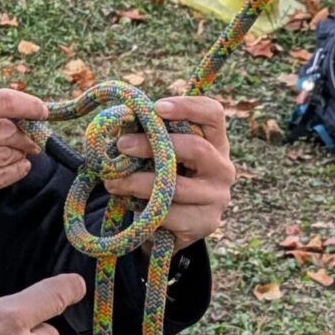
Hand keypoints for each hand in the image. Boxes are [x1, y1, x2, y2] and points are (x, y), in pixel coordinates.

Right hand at [0, 87, 46, 217]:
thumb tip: (1, 102)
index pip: (0, 101)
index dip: (29, 105)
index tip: (42, 110)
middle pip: (8, 130)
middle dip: (24, 134)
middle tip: (30, 137)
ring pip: (7, 154)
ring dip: (20, 153)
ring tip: (22, 152)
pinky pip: (0, 178)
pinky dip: (15, 171)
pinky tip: (18, 167)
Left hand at [104, 96, 233, 249]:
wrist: (167, 227)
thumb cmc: (160, 179)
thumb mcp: (158, 155)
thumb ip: (148, 137)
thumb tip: (120, 123)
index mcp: (214, 142)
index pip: (213, 114)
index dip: (188, 106)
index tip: (156, 108)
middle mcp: (222, 167)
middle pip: (195, 147)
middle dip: (152, 144)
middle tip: (121, 145)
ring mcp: (217, 197)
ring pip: (178, 186)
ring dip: (138, 182)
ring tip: (112, 182)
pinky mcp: (206, 223)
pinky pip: (171, 214)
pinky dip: (145, 208)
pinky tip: (128, 204)